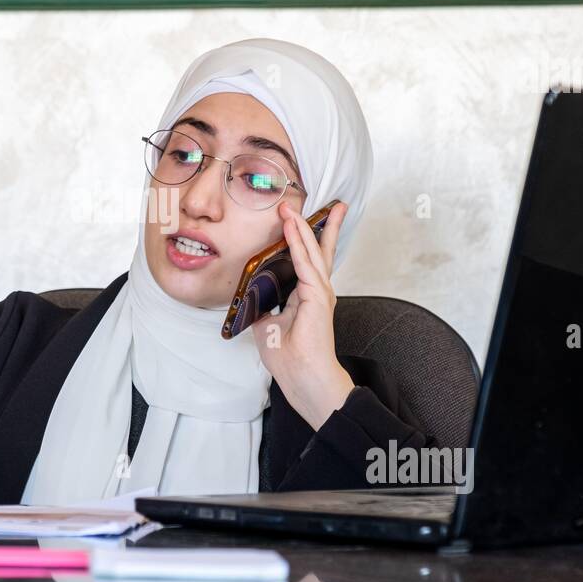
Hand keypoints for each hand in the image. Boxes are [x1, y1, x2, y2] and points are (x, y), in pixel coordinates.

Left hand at [251, 201, 355, 429]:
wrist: (303, 377)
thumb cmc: (289, 357)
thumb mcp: (267, 324)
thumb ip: (262, 305)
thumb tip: (249, 292)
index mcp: (308, 296)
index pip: (309, 261)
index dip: (305, 240)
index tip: (298, 222)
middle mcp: (318, 290)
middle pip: (321, 250)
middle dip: (323, 225)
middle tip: (333, 204)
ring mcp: (320, 292)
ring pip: (311, 251)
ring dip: (302, 227)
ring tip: (293, 207)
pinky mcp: (317, 296)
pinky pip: (305, 262)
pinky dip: (297, 242)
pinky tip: (291, 226)